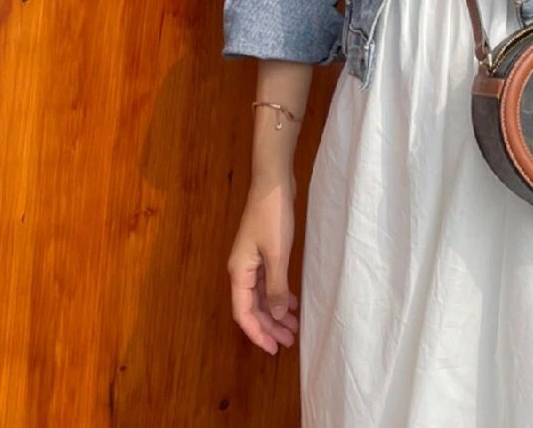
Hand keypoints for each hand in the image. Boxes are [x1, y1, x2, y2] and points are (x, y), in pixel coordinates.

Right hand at [228, 178, 297, 354]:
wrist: (273, 181)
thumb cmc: (273, 216)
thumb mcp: (277, 254)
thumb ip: (275, 287)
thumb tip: (274, 316)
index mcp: (239, 272)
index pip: (243, 313)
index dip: (257, 333)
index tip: (274, 349)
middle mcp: (241, 269)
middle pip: (252, 307)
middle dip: (269, 327)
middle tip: (289, 342)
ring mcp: (251, 260)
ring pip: (261, 296)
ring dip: (275, 313)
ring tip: (293, 328)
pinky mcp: (263, 251)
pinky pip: (267, 283)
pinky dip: (278, 295)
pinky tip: (291, 303)